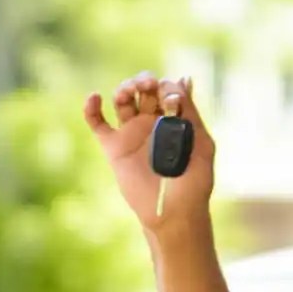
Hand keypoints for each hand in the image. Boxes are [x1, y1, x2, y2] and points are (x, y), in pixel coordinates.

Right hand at [83, 71, 216, 232]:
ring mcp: (132, 133)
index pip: (168, 90)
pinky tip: (95, 97)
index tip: (172, 102)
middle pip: (144, 90)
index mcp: (177, 121)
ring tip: (128, 92)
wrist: (174, 213)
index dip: (168, 88)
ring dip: (124, 88)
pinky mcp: (114, 147)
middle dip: (144, 81)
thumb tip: (183, 78)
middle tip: (147, 86)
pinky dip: (91, 108)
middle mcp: (153, 123)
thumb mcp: (201, 144)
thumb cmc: (194, 182)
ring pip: (122, 100)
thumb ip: (191, 113)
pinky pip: (97, 123)